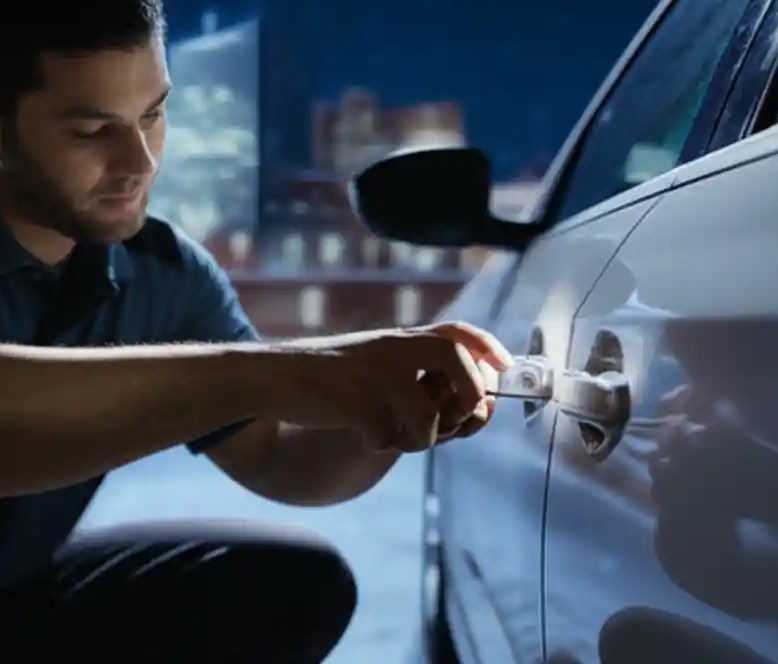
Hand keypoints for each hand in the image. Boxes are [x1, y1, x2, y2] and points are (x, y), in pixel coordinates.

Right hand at [269, 322, 511, 451]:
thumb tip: (478, 409)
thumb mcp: (375, 362)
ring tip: (392, 432)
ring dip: (418, 439)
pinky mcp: (359, 403)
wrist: (273, 376)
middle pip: (461, 371)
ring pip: (430, 420)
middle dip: (467, 407)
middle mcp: (395, 350)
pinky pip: (390, 439)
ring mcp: (378, 375)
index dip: (488, 347)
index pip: (458, 333)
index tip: (504, 367)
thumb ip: (419, 378)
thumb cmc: (330, 377)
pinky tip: (359, 431)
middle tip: (451, 423)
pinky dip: (379, 444)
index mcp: (401, 338)